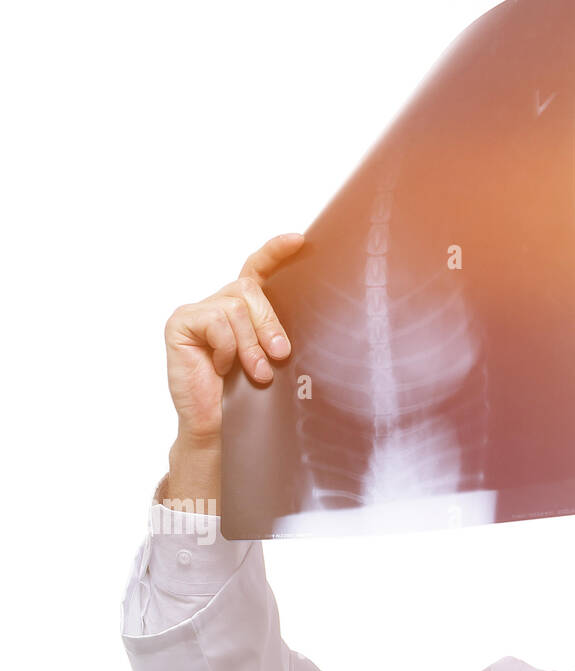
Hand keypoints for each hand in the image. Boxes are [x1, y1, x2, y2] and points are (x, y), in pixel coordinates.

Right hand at [161, 232, 303, 504]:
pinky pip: (215, 322)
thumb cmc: (248, 398)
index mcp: (242, 309)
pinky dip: (227, 348)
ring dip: (251, 344)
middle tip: (280, 355)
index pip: (257, 269)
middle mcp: (218, 303)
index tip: (299, 240)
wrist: (220, 430)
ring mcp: (197, 311)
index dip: (275, 252)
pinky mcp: (180, 323)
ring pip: (234, 308)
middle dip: (269, 322)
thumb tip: (295, 332)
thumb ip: (277, 336)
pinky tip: (223, 368)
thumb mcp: (270, 362)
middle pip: (249, 290)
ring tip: (256, 374)